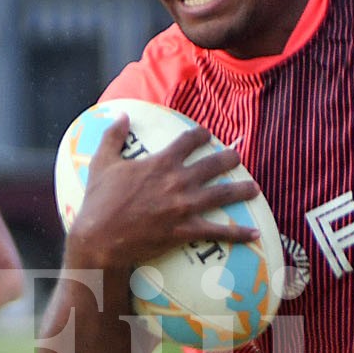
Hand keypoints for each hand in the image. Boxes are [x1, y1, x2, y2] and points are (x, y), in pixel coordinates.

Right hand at [68, 117, 261, 272]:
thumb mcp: (101, 163)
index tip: (207, 134)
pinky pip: (218, 231)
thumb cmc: (98, 201)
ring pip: (222, 194)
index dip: (201, 134)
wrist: (99, 237)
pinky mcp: (185, 231)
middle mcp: (178, 181)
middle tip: (237, 157)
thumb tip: (121, 115)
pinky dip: (238, 233)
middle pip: (213, 164)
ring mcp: (184, 207)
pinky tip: (254, 233)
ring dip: (242, 190)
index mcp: (161, 162)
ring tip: (255, 188)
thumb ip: (113, 136)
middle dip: (229, 158)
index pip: (188, 140)